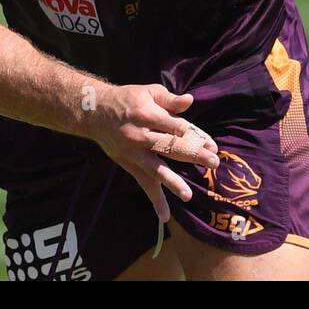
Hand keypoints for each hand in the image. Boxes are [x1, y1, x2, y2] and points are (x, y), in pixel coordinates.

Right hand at [88, 83, 218, 222]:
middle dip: (193, 155)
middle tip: (214, 163)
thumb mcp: (148, 92)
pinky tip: (165, 215)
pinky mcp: (128, 164)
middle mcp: (141, 135)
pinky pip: (143, 183)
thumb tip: (190, 101)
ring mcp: (134, 152)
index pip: (177, 127)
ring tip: (188, 195)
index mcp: (148, 114)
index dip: (196, 136)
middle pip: (170, 147)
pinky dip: (154, 199)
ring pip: (155, 169)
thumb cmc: (127, 99)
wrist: (94, 112)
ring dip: (173, 182)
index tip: (213, 146)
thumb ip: (170, 99)